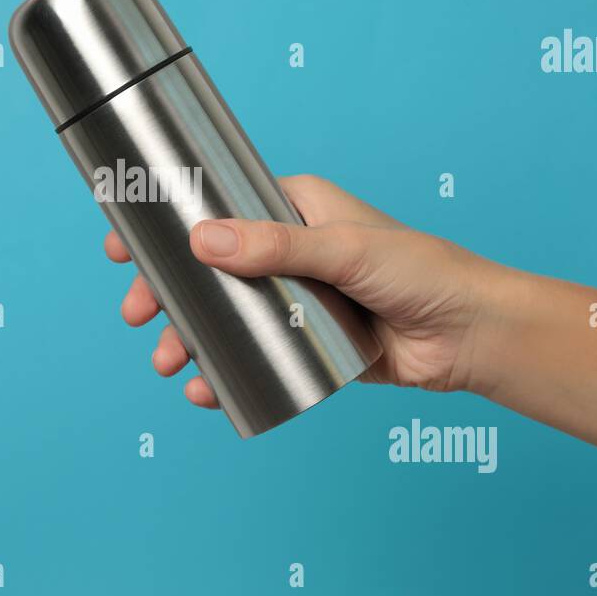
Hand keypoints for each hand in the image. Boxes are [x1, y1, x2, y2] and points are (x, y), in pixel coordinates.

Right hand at [104, 174, 508, 407]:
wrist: (471, 336)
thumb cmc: (422, 272)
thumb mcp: (345, 250)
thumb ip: (277, 247)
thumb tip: (203, 241)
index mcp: (296, 208)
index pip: (217, 206)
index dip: (169, 223)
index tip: (125, 243)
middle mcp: (290, 250)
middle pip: (209, 267)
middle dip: (169, 292)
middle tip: (139, 314)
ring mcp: (297, 299)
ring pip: (227, 315)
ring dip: (191, 337)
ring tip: (169, 362)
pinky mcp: (308, 343)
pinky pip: (256, 355)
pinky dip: (227, 371)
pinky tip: (207, 389)